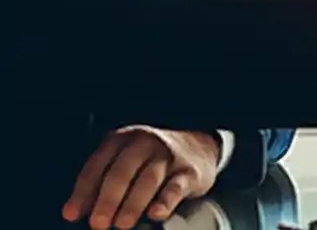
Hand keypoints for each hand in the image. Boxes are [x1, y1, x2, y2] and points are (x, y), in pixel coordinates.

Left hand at [63, 127, 218, 228]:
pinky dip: (165, 201)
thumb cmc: (152, 159)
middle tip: (98, 223)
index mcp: (121, 140)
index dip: (83, 192)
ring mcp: (168, 156)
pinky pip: (176, 186)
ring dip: (132, 204)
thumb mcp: (126, 160)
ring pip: (148, 179)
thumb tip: (77, 212)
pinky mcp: (189, 171)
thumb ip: (103, 181)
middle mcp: (144, 143)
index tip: (73, 214)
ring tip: (122, 224)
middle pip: (121, 172)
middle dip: (107, 200)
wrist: (200, 148)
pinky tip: (155, 213)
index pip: (97, 166)